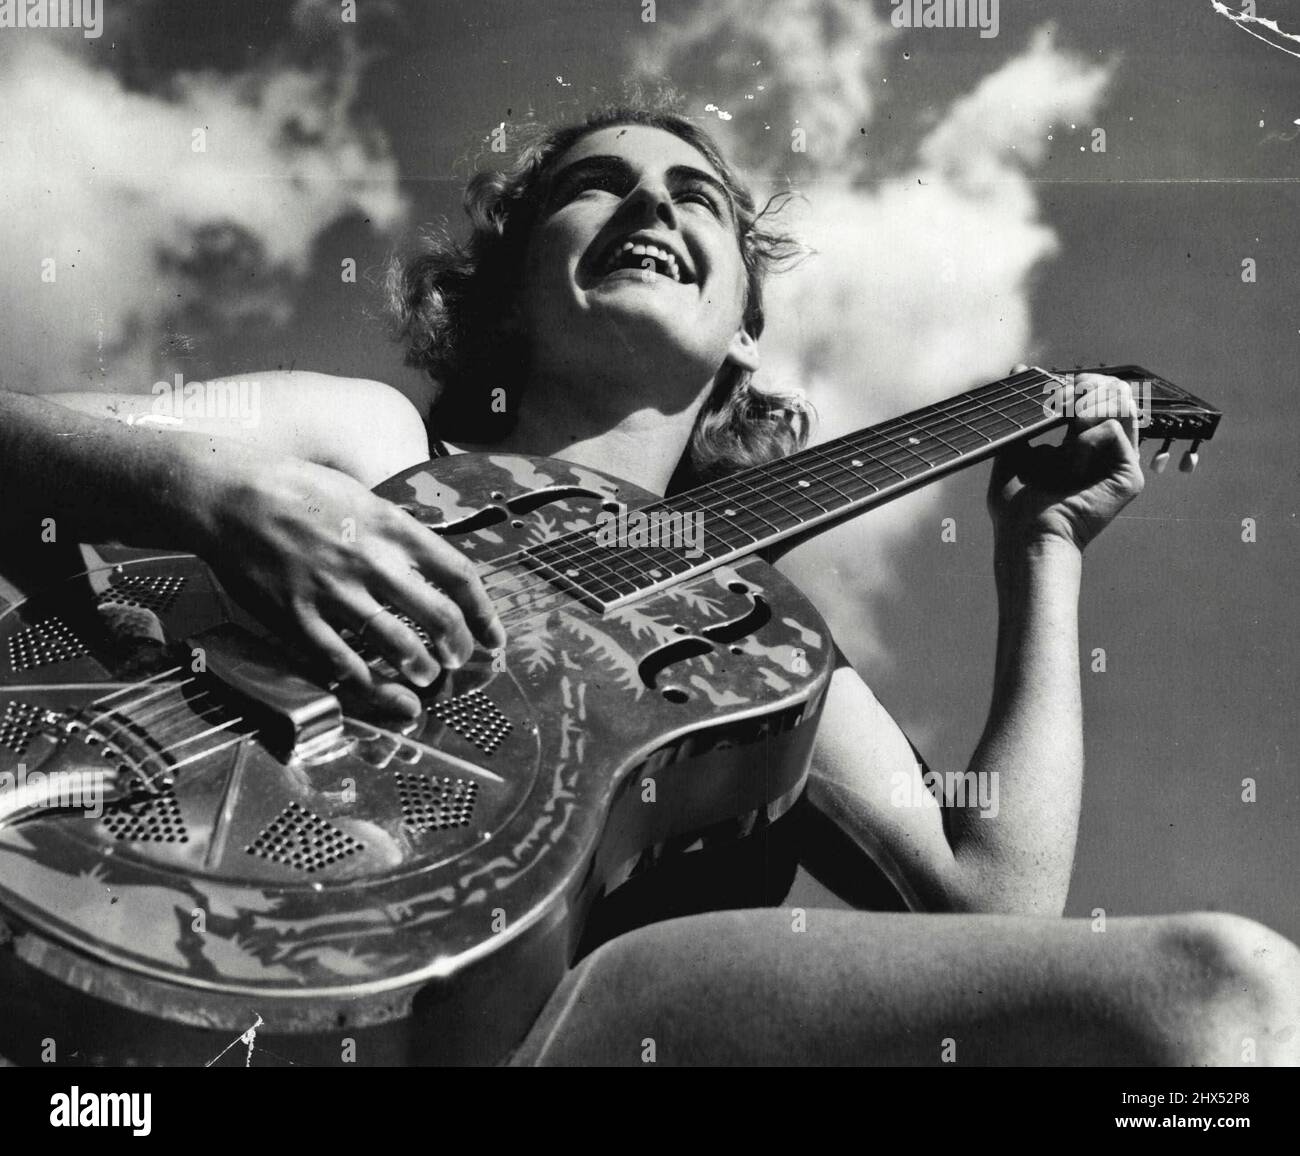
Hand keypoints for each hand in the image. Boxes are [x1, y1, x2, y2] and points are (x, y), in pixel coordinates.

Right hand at [197, 455, 505, 715]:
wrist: (230, 496)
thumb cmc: (298, 491)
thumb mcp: (363, 498)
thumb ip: (399, 535)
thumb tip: (434, 567)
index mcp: (392, 526)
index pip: (459, 574)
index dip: (484, 612)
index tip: (493, 636)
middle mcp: (370, 559)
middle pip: (439, 616)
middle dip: (459, 648)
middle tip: (460, 661)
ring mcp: (334, 591)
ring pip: (397, 644)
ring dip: (421, 668)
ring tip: (426, 676)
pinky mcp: (297, 616)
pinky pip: (342, 662)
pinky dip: (369, 684)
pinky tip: (382, 690)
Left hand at [988, 368, 1144, 553]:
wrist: (1026, 536)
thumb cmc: (1016, 504)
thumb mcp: (1015, 450)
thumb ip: (1021, 413)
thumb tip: (1020, 371)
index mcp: (1080, 446)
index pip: (1093, 399)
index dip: (1078, 383)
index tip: (1053, 381)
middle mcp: (1104, 453)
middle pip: (1114, 396)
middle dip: (1087, 384)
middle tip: (1063, 391)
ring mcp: (1119, 464)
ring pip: (1120, 406)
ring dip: (1088, 402)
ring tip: (1065, 417)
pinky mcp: (1129, 477)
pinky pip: (1114, 430)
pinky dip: (1086, 436)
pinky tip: (1070, 457)